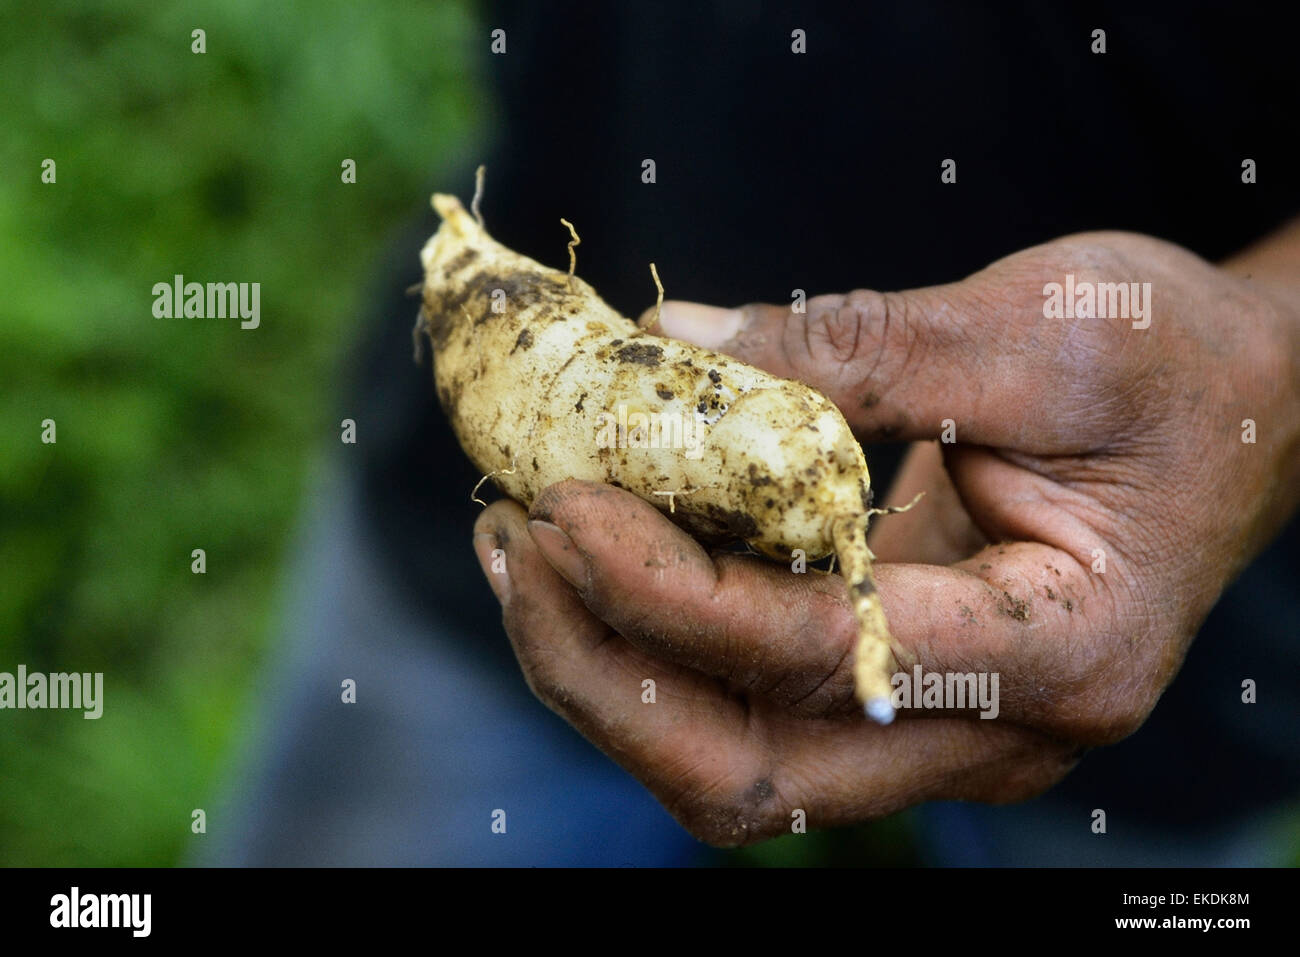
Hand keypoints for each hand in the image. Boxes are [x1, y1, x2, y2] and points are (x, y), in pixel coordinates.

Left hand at [473, 226, 1299, 844]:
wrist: (1242, 407)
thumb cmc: (1173, 362)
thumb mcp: (1042, 330)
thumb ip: (859, 345)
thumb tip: (670, 342)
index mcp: (1064, 648)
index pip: (824, 659)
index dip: (673, 593)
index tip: (566, 500)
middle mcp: (999, 728)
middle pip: (754, 773)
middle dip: (608, 671)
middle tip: (517, 543)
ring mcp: (943, 727)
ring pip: (734, 762)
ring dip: (610, 671)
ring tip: (522, 549)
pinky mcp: (897, 690)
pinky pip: (749, 706)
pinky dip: (653, 645)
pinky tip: (590, 556)